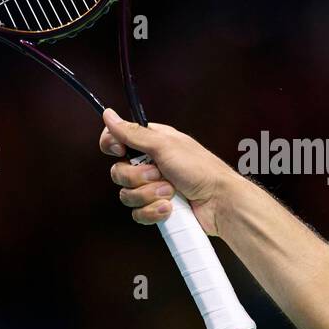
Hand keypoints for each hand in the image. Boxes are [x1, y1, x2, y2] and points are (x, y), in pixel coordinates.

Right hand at [100, 108, 236, 235]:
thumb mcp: (164, 145)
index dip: (112, 145)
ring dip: (149, 195)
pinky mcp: (157, 208)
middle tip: (159, 173)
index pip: (117, 139)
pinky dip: (154, 212)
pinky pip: (138, 213)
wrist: (219, 202)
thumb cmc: (201, 170)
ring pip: (127, 195)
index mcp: (152, 144)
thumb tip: (109, 115)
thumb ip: (133, 133)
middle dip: (138, 177)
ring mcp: (153, 188)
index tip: (119, 150)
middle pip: (119, 171)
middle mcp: (150, 164)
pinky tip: (170, 208)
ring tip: (171, 192)